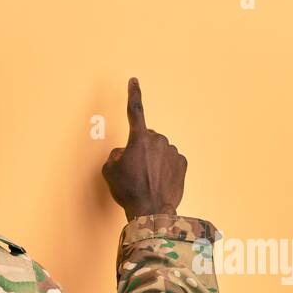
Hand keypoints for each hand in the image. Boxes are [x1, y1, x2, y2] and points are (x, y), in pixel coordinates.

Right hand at [101, 78, 186, 219]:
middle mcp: (158, 140)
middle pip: (147, 138)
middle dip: (141, 149)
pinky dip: (164, 169)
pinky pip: (171, 161)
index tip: (134, 82)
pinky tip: (158, 182)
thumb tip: (123, 153)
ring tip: (146, 180)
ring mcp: (172, 152)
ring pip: (160, 150)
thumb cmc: (129, 190)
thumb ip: (114, 155)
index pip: (135, 110)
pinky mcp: (182, 164)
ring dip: (153, 160)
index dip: (133, 94)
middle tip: (135, 170)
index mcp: (139, 139)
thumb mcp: (109, 171)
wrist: (151, 210)